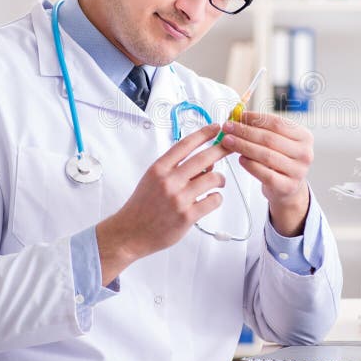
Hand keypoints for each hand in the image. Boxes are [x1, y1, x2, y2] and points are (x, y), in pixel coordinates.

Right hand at [96, 123, 229, 282]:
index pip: (185, 145)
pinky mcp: (187, 216)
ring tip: (219, 182)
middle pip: (203, 158)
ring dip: (220, 179)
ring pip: (213, 178)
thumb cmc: (142, 205)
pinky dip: (216, 198)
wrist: (130, 232)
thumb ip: (175, 168)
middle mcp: (169, 181)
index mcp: (159, 168)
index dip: (204, 134)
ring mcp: (179, 199)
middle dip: (221, 149)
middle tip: (231, 146)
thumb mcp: (153, 179)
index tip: (216, 128)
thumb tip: (205, 161)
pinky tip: (211, 199)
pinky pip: (213, 200)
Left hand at [220, 111, 312, 236]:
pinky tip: (240, 158)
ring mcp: (298, 171)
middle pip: (270, 139)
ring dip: (243, 146)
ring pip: (266, 156)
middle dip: (245, 131)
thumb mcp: (278, 141)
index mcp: (304, 137)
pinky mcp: (288, 186)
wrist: (288, 187)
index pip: (277, 123)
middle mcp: (305, 153)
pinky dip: (250, 165)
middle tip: (228, 127)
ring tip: (228, 141)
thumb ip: (262, 128)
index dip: (256, 118)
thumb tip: (238, 114)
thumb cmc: (281, 159)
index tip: (238, 116)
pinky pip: (265, 174)